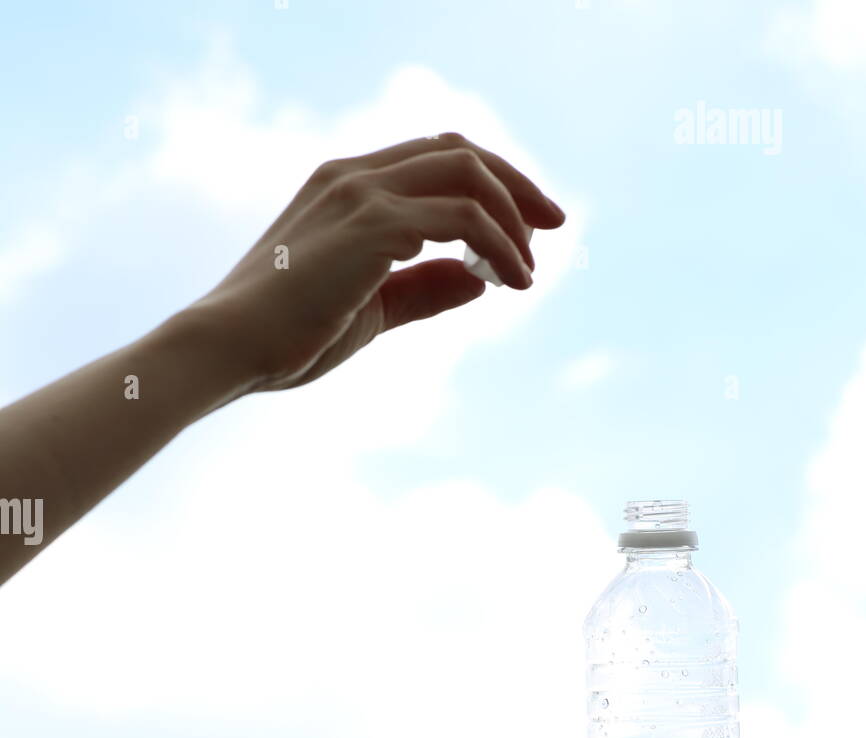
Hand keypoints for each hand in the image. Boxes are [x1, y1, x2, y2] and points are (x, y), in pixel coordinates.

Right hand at [188, 131, 564, 392]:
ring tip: (529, 273)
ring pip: (468, 174)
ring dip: (513, 218)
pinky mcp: (373, 225)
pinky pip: (463, 219)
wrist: (228, 348)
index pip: (434, 158)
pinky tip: (511, 281)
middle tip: (554, 227)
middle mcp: (354, 176)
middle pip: (460, 151)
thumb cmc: (284, 338)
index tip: (526, 226)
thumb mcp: (371, 310)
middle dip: (517, 184)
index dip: (489, 183)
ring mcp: (363, 194)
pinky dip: (500, 245)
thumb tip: (481, 281)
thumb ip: (422, 290)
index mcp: (345, 186)